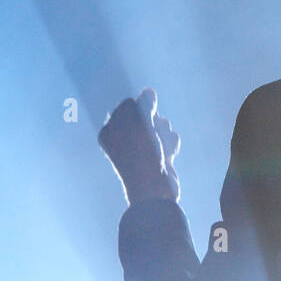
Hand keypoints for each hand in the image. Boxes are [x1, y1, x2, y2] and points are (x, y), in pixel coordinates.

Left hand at [98, 87, 179, 203]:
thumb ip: (144, 103)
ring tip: (162, 147)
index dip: (141, 108)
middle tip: (153, 133)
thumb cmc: (141, 154)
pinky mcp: (157, 156)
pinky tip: (168, 155)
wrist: (153, 189)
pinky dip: (170, 144)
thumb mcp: (140, 122)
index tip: (145, 117)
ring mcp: (141, 148)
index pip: (128, 105)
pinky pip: (167, 140)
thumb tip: (149, 92)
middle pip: (146, 114)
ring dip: (164, 133)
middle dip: (156, 121)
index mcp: (109, 131)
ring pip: (160, 126)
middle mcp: (123, 139)